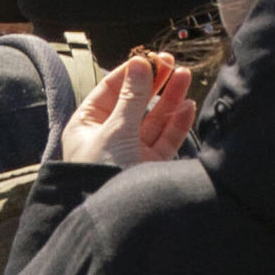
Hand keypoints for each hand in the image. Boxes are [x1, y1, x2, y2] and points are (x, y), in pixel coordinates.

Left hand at [61, 49, 197, 165]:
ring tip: (186, 77)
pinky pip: (165, 138)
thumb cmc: (100, 170)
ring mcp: (131, 150)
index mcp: (87, 124)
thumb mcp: (115, 129)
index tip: (152, 58)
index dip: (132, 73)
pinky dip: (177, 123)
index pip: (110, 90)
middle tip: (173, 63)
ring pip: (153, 118)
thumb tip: (140, 62)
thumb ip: (133, 96)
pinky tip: (187, 106)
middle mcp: (108, 136)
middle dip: (155, 83)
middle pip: (135, 102)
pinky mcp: (150, 164)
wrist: (112, 216)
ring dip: (169, 98)